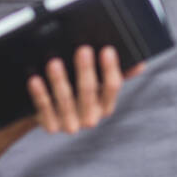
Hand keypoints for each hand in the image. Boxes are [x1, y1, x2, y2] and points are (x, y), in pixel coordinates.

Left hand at [26, 45, 144, 134]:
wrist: (49, 115)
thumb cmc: (78, 93)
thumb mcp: (99, 86)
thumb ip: (118, 74)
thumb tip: (140, 63)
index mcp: (106, 106)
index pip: (113, 87)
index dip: (110, 68)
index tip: (107, 50)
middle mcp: (91, 118)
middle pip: (89, 91)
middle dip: (85, 70)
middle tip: (82, 49)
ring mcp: (70, 124)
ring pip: (65, 100)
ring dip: (60, 80)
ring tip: (54, 62)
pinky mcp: (50, 126)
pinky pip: (45, 108)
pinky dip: (40, 94)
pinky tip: (36, 79)